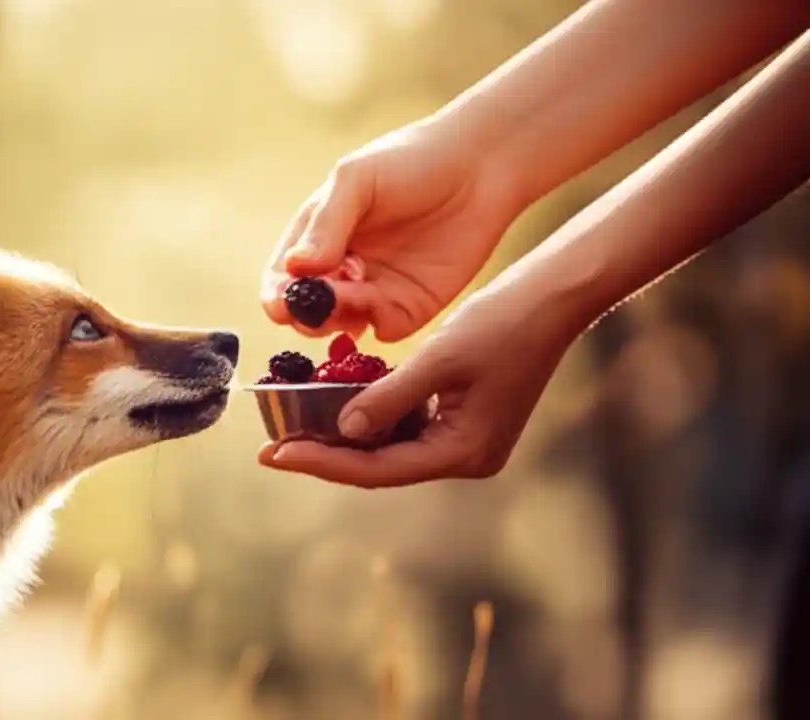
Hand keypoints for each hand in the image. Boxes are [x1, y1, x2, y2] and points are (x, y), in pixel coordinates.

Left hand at [258, 285, 580, 486]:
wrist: (553, 298)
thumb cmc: (502, 323)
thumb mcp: (438, 359)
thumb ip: (387, 398)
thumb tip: (341, 431)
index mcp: (464, 452)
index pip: (377, 470)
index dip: (321, 462)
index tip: (273, 453)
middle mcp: (465, 456)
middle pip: (381, 465)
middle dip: (326, 453)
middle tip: (271, 446)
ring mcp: (466, 440)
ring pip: (390, 446)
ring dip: (345, 434)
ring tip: (293, 426)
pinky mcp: (463, 419)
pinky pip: (406, 424)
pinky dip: (372, 412)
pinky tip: (334, 399)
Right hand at [261, 116, 521, 340]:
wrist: (480, 164)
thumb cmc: (410, 160)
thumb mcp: (356, 180)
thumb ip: (326, 224)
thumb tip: (294, 267)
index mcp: (315, 239)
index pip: (280, 280)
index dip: (277, 296)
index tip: (282, 302)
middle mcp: (338, 270)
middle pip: (305, 312)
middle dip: (307, 313)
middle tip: (323, 298)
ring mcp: (373, 291)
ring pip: (340, 326)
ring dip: (340, 317)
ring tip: (356, 290)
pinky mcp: (410, 306)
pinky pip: (383, 330)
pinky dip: (376, 324)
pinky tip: (382, 302)